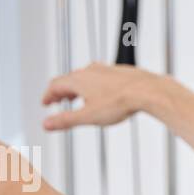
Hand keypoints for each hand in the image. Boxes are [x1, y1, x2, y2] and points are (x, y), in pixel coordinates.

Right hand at [41, 62, 160, 130]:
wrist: (148, 91)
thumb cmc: (120, 103)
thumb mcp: (88, 116)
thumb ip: (66, 120)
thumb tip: (46, 124)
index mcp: (78, 80)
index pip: (55, 85)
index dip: (48, 95)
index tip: (45, 103)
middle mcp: (90, 71)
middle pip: (69, 80)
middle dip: (61, 92)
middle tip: (56, 101)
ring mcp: (105, 69)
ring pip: (85, 77)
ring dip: (77, 88)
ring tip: (77, 99)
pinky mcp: (118, 72)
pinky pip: (100, 78)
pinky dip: (93, 86)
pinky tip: (101, 95)